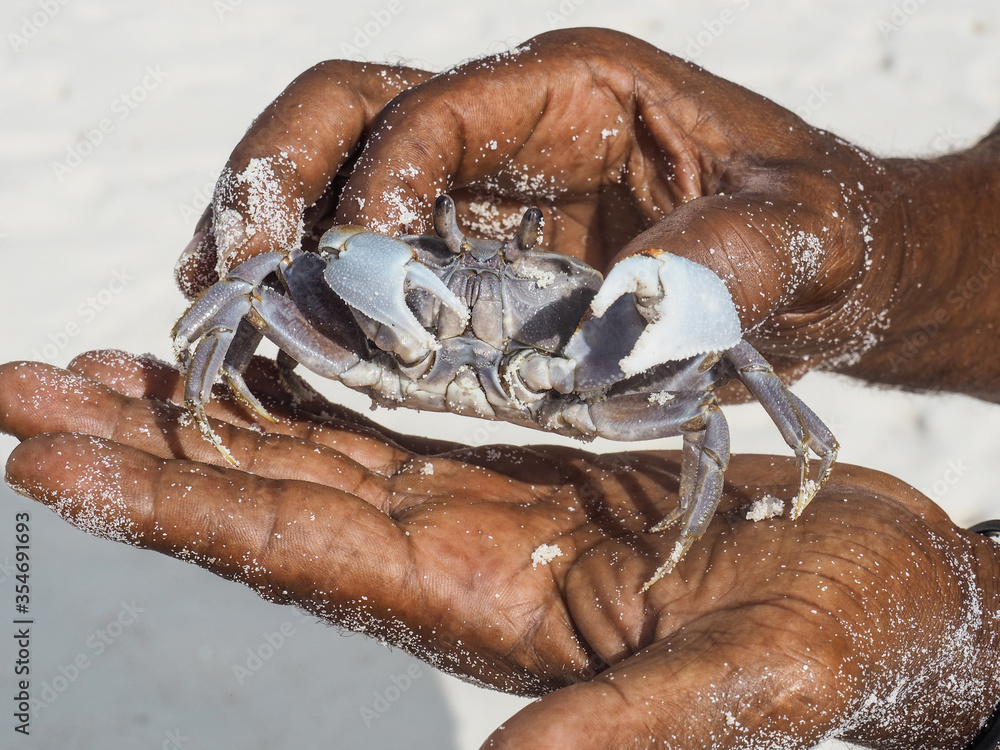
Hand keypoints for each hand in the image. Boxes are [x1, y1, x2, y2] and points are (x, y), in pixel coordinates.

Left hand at [3, 351, 997, 747]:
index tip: (49, 454)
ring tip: (102, 365)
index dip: (168, 504)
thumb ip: (620, 739)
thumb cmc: (846, 643)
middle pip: (265, 499)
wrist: (886, 601)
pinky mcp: (517, 482)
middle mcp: (454, 566)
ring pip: (310, 457)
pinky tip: (253, 358)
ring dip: (203, 414)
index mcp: (488, 610)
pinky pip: (385, 430)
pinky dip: (306, 393)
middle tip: (21, 387)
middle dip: (139, 448)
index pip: (292, 552)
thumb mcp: (749, 692)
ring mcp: (479, 520)